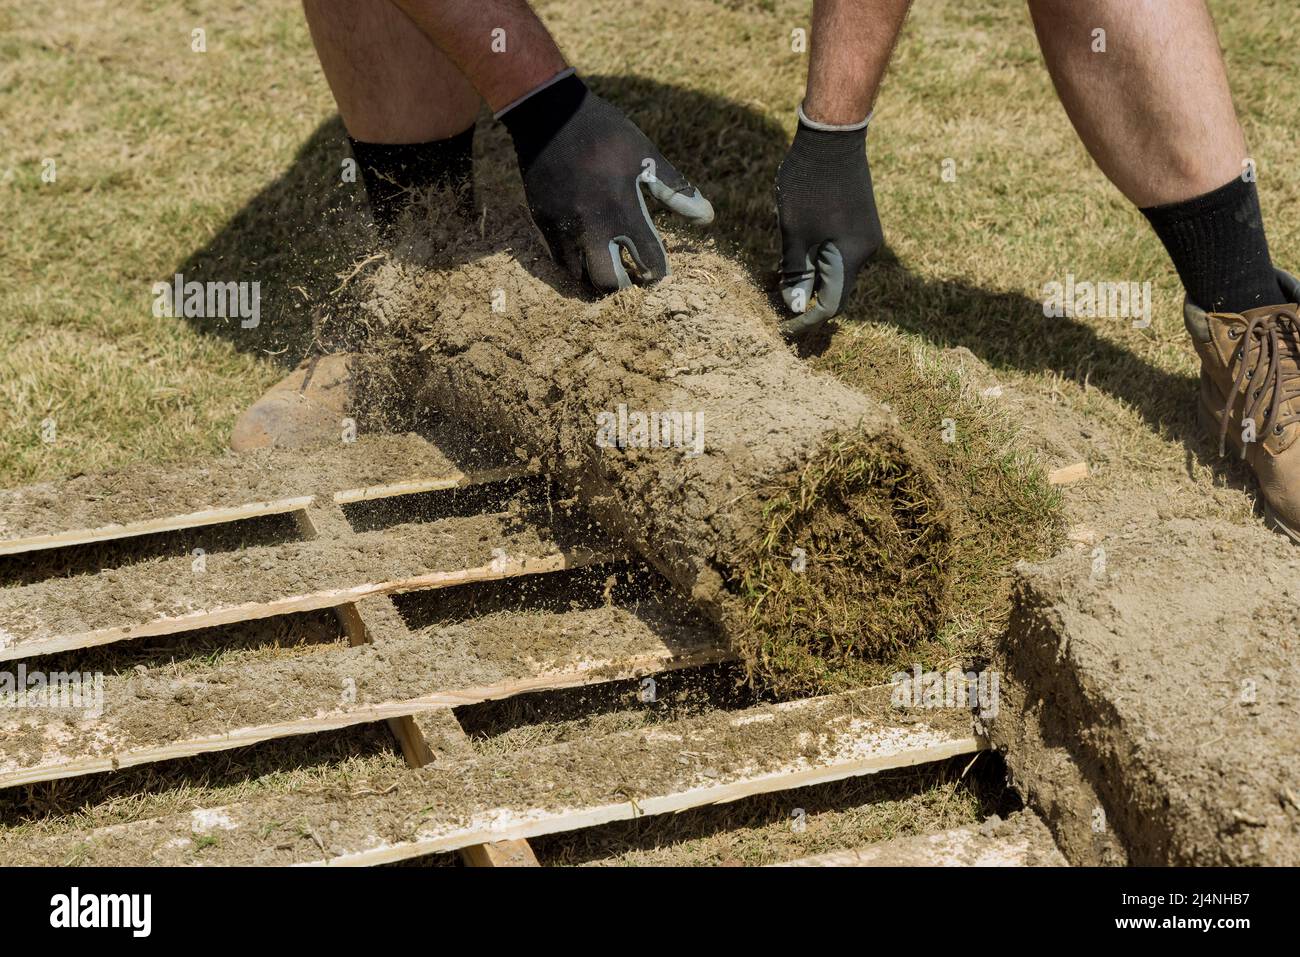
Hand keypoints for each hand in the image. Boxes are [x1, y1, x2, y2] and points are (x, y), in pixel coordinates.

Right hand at [501, 72, 713, 290]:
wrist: (549, 115)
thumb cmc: (605, 133)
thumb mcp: (645, 155)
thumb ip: (675, 190)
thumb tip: (708, 217)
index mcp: (623, 210)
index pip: (648, 262)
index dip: (658, 273)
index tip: (659, 272)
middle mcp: (591, 226)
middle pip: (609, 282)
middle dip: (624, 285)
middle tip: (632, 276)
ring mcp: (563, 228)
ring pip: (580, 278)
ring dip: (596, 277)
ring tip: (608, 265)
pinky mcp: (543, 224)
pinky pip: (559, 261)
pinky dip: (576, 263)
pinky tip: (586, 251)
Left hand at [775, 110, 882, 337]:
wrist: (832, 135)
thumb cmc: (809, 183)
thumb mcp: (795, 231)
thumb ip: (796, 270)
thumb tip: (795, 305)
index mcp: (853, 255)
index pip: (832, 304)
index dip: (807, 319)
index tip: (784, 328)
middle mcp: (867, 250)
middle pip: (837, 290)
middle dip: (808, 302)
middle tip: (777, 307)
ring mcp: (866, 234)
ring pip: (837, 271)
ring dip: (812, 280)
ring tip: (780, 282)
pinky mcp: (860, 221)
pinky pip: (839, 253)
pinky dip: (819, 261)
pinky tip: (796, 258)